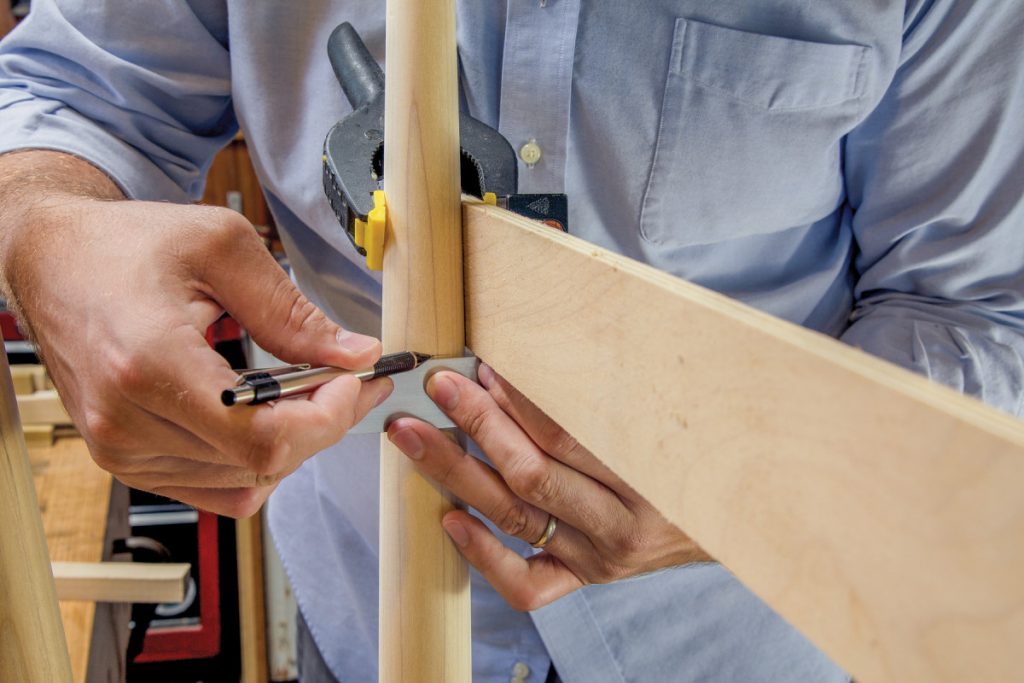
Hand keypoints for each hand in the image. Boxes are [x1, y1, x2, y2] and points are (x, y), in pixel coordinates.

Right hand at [0, 152, 390, 516]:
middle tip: (351, 378)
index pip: (263, 437)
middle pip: (262, 462)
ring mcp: (121, 448)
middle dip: (325, 422)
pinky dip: (256, 462)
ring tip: (312, 389)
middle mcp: (126, 421)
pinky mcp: (124, 458)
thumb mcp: (221, 248)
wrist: (53, 260)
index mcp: (148, 363)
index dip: (327, 417)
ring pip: (245, 480)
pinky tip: (270, 417)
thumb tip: (354, 354)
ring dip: (293, 441)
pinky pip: (215, 488)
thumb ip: (292, 311)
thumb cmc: (125, 246)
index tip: (355, 381)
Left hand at [386, 364, 711, 610]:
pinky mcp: (584, 579)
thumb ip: (606, 395)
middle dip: (475, 427)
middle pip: (530, 476)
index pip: (565, 437)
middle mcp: (621, 524)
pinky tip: (449, 520)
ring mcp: (599, 558)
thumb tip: (522, 364)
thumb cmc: (690, 458)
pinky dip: (484, 555)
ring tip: (414, 437)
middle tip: (436, 388)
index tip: (481, 367)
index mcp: (646, 476)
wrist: (731, 522)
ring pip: (515, 518)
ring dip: (457, 474)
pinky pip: (527, 584)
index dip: (516, 402)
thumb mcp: (667, 418)